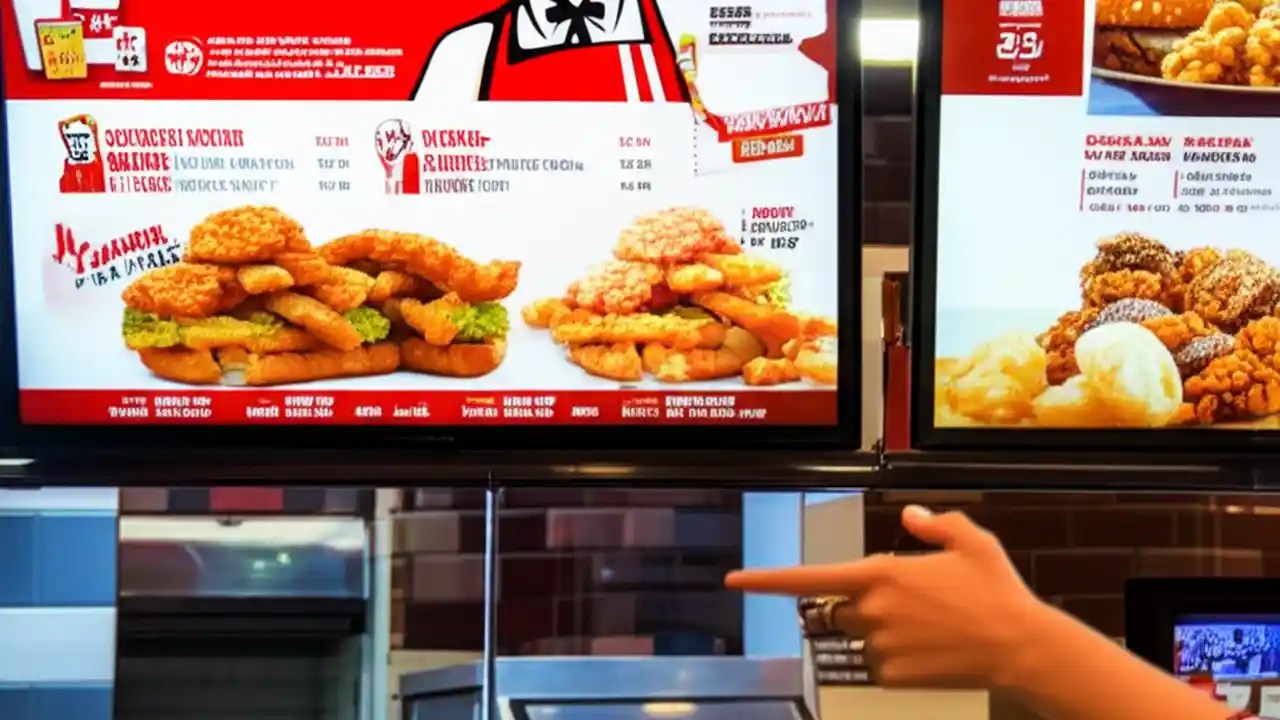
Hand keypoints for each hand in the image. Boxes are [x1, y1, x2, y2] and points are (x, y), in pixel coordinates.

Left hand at [725, 505, 1048, 690]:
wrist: (1021, 647)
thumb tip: (911, 516)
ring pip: (859, 638)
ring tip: (929, 628)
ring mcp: (880, 646)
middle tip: (908, 604)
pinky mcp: (891, 676)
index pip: (809, 579)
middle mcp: (872, 610)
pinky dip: (895, 658)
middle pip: (839, 609)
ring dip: (878, 632)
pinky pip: (876, 665)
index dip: (766, 580)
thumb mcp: (971, 541)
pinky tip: (930, 650)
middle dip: (858, 606)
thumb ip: (934, 524)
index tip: (734, 582)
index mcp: (881, 573)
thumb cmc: (997, 591)